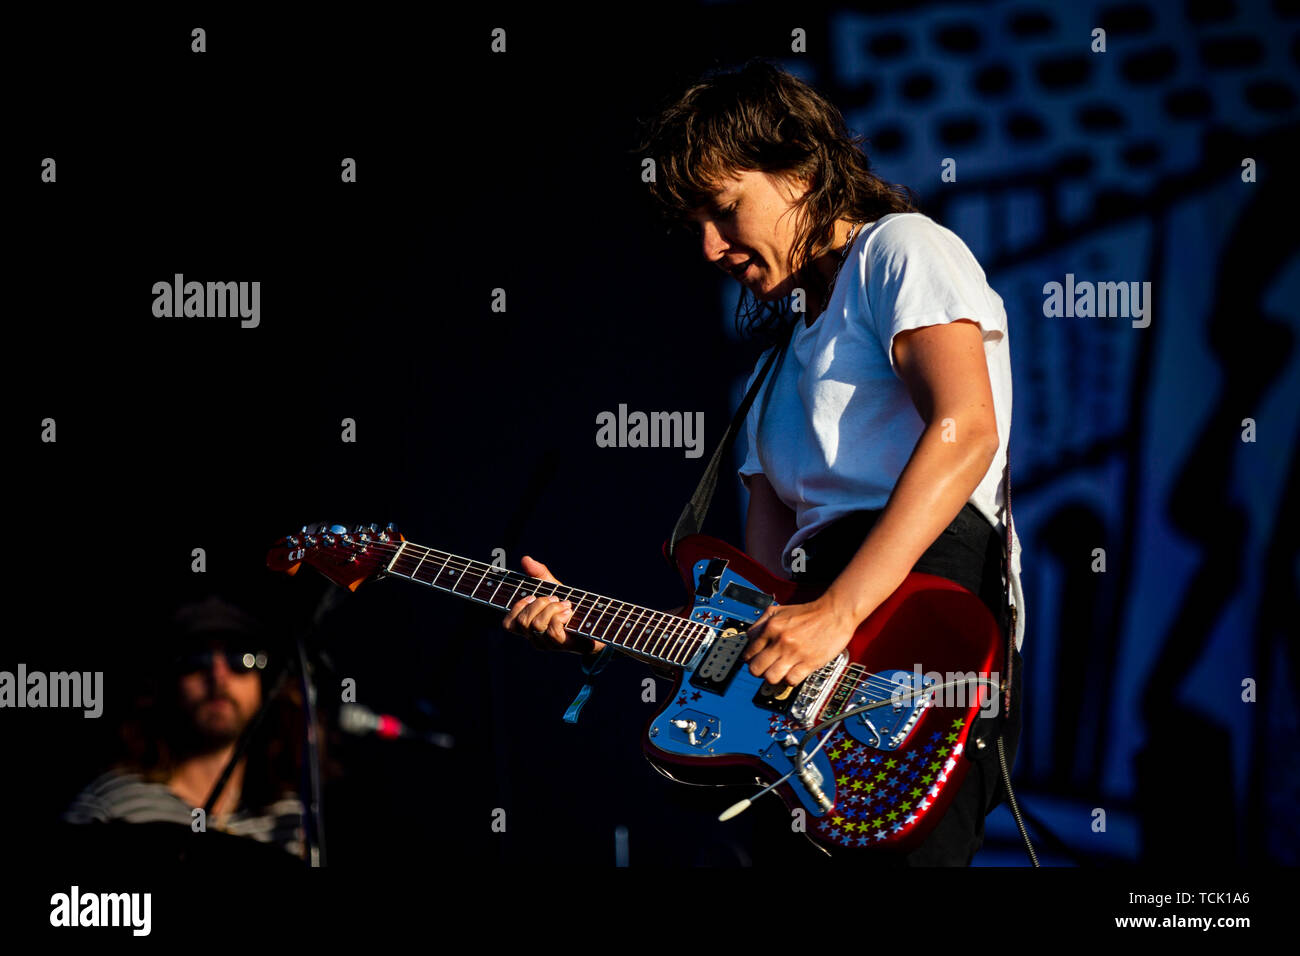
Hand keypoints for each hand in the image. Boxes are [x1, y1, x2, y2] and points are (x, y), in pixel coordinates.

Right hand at [502, 556, 604, 654]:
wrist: (597, 622)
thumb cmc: (572, 605)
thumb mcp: (554, 587)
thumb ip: (539, 574)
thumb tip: (525, 559)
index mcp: (530, 625)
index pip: (508, 624)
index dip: (516, 608)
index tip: (532, 596)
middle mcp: (535, 637)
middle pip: (522, 622)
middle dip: (539, 604)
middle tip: (555, 598)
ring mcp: (548, 644)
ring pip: (537, 625)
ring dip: (552, 608)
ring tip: (566, 604)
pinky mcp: (562, 645)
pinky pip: (552, 630)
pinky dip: (560, 616)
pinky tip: (569, 612)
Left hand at [741, 595, 859, 685]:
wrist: (834, 613)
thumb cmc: (808, 613)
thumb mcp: (778, 610)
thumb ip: (760, 623)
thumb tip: (749, 639)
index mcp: (771, 627)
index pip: (748, 653)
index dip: (750, 659)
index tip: (755, 661)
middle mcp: (780, 641)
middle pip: (755, 669)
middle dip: (758, 671)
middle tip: (765, 669)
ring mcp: (794, 653)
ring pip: (770, 678)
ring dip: (773, 678)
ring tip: (779, 672)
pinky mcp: (809, 662)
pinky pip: (791, 680)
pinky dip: (790, 679)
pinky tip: (793, 672)